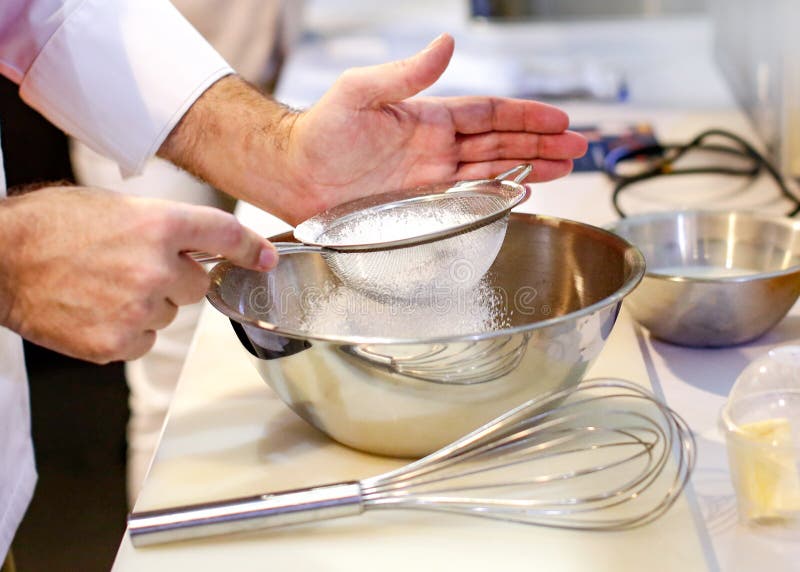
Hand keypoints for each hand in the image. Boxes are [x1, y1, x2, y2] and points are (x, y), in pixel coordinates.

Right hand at [0, 186, 274, 362]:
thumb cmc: (49, 227)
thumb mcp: (115, 207)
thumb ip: (165, 227)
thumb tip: (202, 247)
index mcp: (158, 223)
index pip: (224, 234)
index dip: (249, 248)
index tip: (262, 259)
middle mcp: (156, 267)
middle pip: (198, 285)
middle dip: (175, 280)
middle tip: (133, 269)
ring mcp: (138, 309)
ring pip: (169, 315)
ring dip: (148, 306)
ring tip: (103, 287)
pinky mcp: (117, 343)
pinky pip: (144, 341)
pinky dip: (127, 331)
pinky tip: (95, 310)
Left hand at [160, 34, 587, 224]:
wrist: (295, 175)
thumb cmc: (320, 131)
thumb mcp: (361, 92)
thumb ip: (406, 74)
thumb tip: (447, 43)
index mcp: (428, 117)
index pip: (489, 114)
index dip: (526, 117)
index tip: (559, 120)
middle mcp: (437, 147)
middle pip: (501, 143)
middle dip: (542, 144)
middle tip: (581, 147)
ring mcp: (432, 177)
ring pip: (494, 171)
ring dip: (531, 168)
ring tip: (567, 167)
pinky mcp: (422, 205)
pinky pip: (470, 198)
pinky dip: (501, 195)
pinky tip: (525, 192)